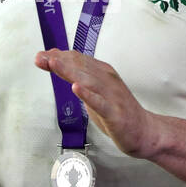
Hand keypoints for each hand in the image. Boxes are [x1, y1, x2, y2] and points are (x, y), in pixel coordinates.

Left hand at [34, 49, 162, 158]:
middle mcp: (107, 80)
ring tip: (54, 64)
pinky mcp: (115, 113)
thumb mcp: (94, 91)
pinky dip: (88, 95)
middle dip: (59, 61)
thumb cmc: (117, 111)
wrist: (145, 131)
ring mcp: (112, 96)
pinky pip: (100, 103)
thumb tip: (56, 61)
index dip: (58, 56)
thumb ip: (78, 77)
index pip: (78, 60)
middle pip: (81, 67)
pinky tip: (76, 89)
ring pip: (88, 81)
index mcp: (102, 72)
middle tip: (40, 57)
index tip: (40, 56)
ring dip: (70, 71)